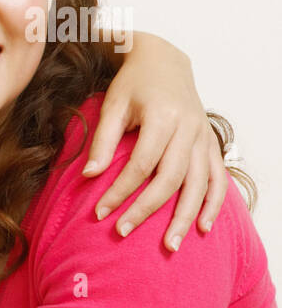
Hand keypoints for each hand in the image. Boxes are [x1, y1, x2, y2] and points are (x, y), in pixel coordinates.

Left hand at [85, 31, 226, 249]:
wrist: (164, 61)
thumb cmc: (133, 84)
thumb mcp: (112, 105)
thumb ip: (102, 141)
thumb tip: (89, 177)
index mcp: (163, 117)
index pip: (141, 165)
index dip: (119, 191)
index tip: (99, 213)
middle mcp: (189, 128)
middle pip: (170, 179)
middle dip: (146, 209)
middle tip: (123, 232)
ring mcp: (204, 137)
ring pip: (199, 183)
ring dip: (185, 216)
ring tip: (170, 246)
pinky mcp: (210, 143)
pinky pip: (218, 178)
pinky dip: (213, 203)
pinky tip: (202, 226)